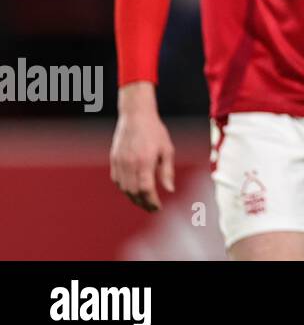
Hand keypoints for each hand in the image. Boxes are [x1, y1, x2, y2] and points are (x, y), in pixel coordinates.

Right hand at [109, 82, 174, 212]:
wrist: (135, 116)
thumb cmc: (155, 131)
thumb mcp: (167, 149)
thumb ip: (167, 171)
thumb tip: (170, 190)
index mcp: (144, 162)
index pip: (146, 189)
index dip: (152, 202)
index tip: (158, 207)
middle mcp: (130, 164)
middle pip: (134, 192)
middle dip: (143, 203)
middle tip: (152, 208)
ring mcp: (119, 162)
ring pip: (124, 188)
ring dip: (133, 197)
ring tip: (144, 201)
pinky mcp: (113, 160)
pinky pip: (117, 180)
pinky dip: (125, 188)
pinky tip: (133, 190)